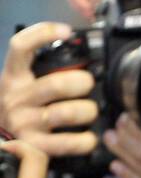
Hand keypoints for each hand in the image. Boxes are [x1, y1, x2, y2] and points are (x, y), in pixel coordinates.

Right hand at [0, 24, 97, 158]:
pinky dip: (84, 140)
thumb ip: (42, 67)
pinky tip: (89, 137)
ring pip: (66, 113)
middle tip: (88, 84)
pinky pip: (65, 143)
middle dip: (82, 82)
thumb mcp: (21, 82)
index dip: (43, 33)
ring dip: (87, 111)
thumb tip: (79, 47)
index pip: (21, 46)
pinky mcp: (33, 146)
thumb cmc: (19, 105)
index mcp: (13, 77)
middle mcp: (16, 98)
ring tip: (90, 111)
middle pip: (56, 84)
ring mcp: (23, 123)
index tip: (67, 31)